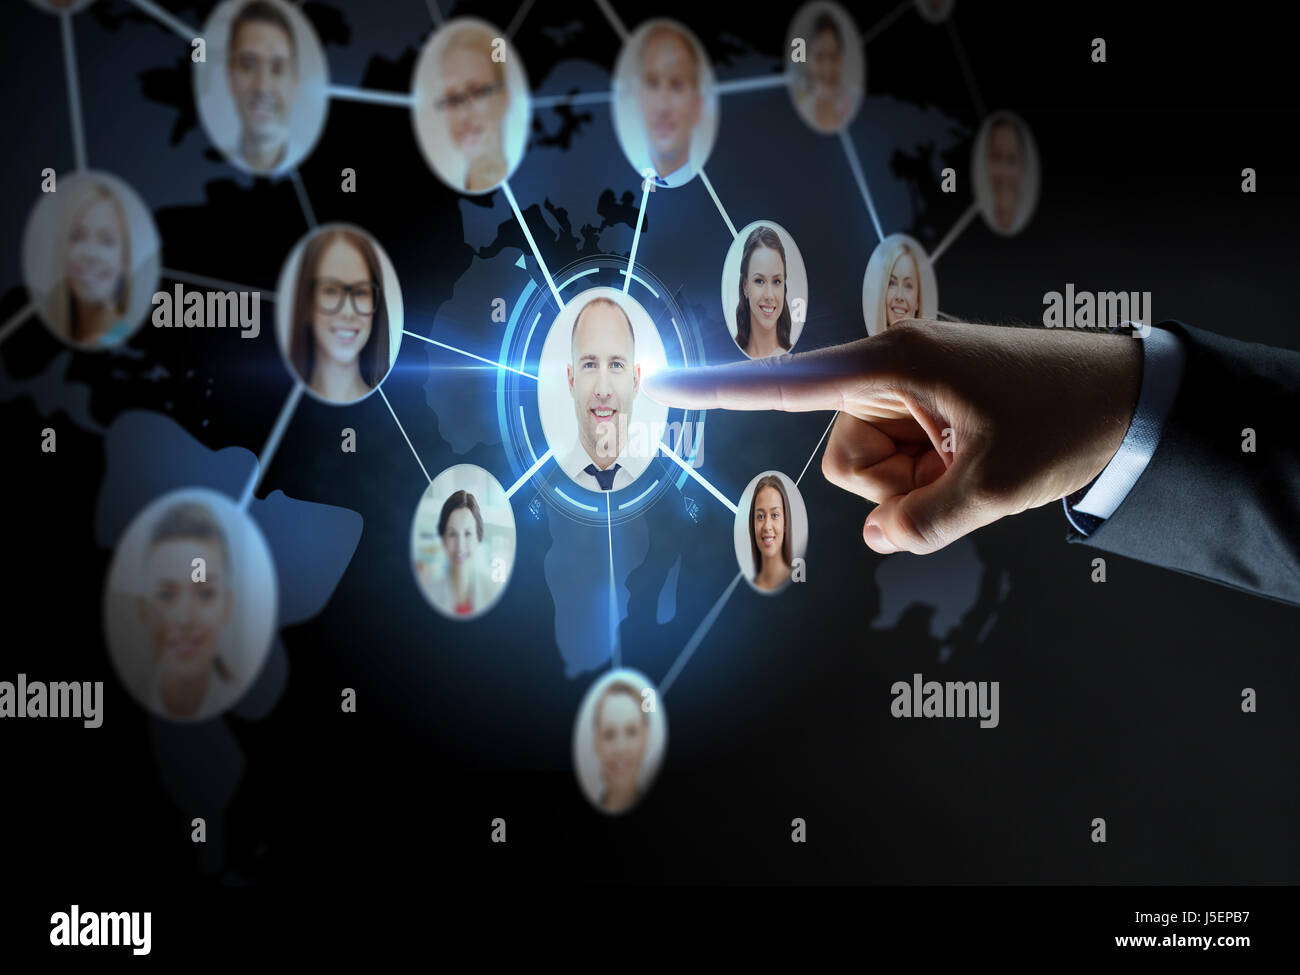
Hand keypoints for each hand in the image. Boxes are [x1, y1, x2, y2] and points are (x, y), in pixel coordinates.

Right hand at [642, 318, 1141, 554]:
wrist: (1126, 396)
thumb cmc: (1064, 420)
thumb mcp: (994, 487)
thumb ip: (920, 525)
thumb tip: (875, 540)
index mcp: (892, 364)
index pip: (785, 382)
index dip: (716, 388)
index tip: (657, 381)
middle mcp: (887, 371)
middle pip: (843, 457)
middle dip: (894, 485)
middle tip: (961, 472)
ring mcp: (905, 391)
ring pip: (868, 468)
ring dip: (916, 485)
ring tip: (977, 465)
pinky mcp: (923, 407)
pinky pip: (897, 463)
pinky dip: (929, 480)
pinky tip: (974, 463)